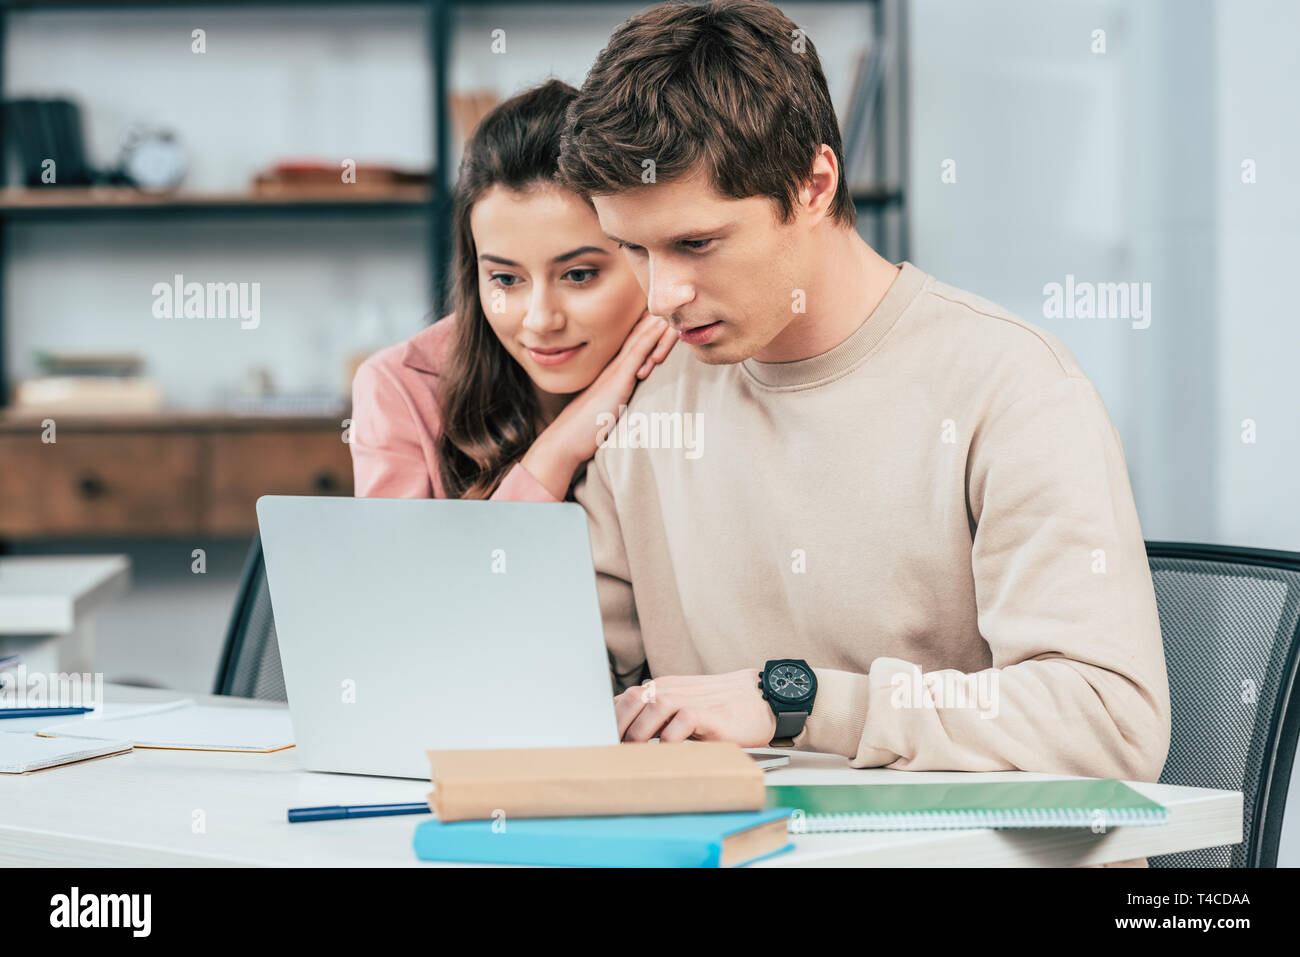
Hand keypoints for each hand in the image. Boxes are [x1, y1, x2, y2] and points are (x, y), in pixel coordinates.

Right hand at [521, 309, 676, 497]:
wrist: (566, 439)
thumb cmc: (586, 428)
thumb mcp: (610, 409)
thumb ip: (621, 400)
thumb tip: (632, 400)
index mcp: (614, 371)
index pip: (635, 341)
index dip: (650, 325)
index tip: (666, 310)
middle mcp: (614, 365)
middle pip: (639, 333)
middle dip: (657, 315)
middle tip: (674, 294)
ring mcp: (616, 370)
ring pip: (641, 337)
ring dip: (659, 319)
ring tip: (675, 300)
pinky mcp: (618, 380)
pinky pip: (638, 352)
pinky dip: (651, 336)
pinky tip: (663, 324)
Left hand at [615, 670, 777, 746]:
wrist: (762, 698)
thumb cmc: (722, 708)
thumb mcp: (685, 707)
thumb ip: (659, 718)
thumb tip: (629, 739)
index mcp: (662, 687)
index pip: (625, 699)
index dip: (609, 720)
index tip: (599, 742)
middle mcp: (671, 689)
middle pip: (631, 701)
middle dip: (617, 728)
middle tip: (612, 753)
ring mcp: (689, 699)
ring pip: (652, 712)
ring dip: (638, 736)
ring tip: (632, 757)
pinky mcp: (706, 714)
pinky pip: (680, 725)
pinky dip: (668, 741)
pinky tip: (664, 755)